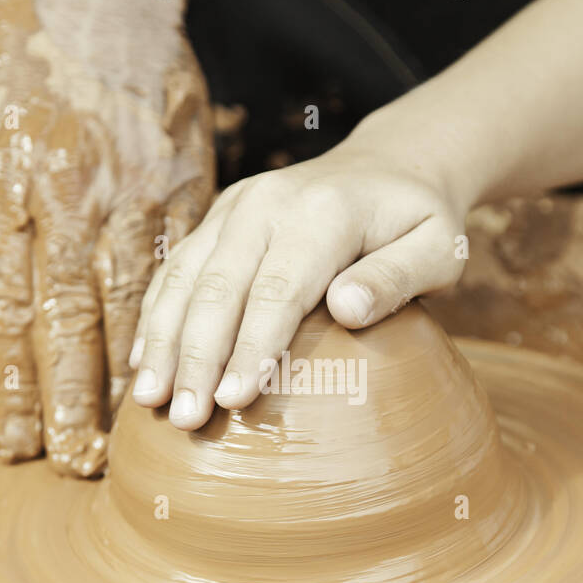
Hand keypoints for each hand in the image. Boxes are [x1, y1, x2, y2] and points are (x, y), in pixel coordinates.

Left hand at [0, 0, 212, 475]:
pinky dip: (178, 323)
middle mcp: (69, 193)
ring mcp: (135, 187)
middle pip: (69, 322)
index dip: (7, 385)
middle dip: (71, 403)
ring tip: (129, 436)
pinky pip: (183, 266)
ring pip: (134, 303)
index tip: (11, 445)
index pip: (1, 310)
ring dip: (129, 377)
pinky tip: (177, 365)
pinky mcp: (186, 180)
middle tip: (75, 467)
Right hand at [129, 137, 466, 429]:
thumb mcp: (437, 250)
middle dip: (196, 356)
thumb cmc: (420, 223)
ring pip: (186, 277)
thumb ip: (397, 279)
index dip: (252, 347)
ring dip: (163, 340)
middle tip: (184, 417)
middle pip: (219, 287)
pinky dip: (157, 315)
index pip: (279, 290)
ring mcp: (236, 207)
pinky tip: (145, 363)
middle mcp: (268, 203)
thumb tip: (346, 310)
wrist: (391, 164)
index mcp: (323, 213)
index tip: (234, 401)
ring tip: (148, 400)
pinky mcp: (220, 218)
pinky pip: (178, 268)